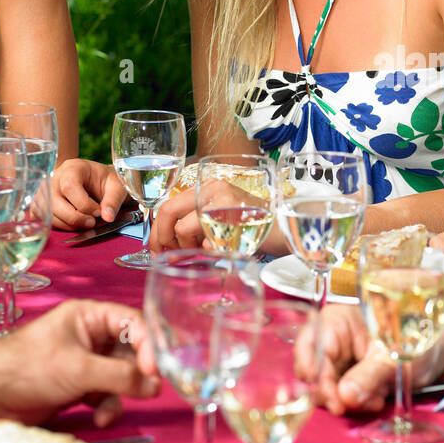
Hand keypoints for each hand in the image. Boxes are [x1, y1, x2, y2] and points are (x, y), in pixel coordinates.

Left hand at [0, 299, 160, 430]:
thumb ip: (120, 376)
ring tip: (109, 411)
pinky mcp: (75, 387)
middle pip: (131, 352)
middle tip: (147, 392)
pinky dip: (105, 407)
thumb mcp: (78, 369)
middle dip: (138, 375)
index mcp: (88, 317)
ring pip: (120, 377)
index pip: (134, 324)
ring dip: (120, 395)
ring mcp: (83, 364)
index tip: (155, 371)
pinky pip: (104, 395)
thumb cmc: (24, 369)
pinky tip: (97, 418)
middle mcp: (89, 337)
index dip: (150, 345)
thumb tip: (155, 385)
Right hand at [51, 158, 128, 229]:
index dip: (83, 203)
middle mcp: (55, 178)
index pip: (69, 186)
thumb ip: (113, 200)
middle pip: (55, 201)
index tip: (98, 211)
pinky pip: (47, 219)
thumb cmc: (105, 181)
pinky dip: (61, 225)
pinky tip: (75, 224)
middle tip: (92, 222)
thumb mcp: (116, 186)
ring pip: (49, 213)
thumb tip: (108, 217)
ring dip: (68, 224)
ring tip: (85, 222)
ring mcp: (47, 191)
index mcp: (72, 168)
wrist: (98, 182)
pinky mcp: (44, 204)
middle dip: (75, 217)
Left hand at [151, 183, 290, 256]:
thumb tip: (166, 236)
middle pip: (168, 212)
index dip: (157, 228)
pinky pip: (203, 243)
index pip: (168, 203)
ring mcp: (221, 205)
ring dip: (184, 248)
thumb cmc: (253, 225)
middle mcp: (213, 191)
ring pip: (182, 229)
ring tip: (201, 252)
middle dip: (160, 238)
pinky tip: (217, 252)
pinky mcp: (230, 222)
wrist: (286, 229)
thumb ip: (196, 218)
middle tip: (164, 255)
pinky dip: (205, 253)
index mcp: (209, 187)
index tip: (157, 246)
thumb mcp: (222, 213)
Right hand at [308, 304, 443, 415]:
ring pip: (324, 386)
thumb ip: (370, 375)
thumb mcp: (395, 356)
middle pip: (312, 369)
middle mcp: (332, 339)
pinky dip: (356, 402)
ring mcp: (339, 359)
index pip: (313, 346)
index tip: (332, 399)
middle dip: (330, 392)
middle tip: (348, 407)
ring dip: (346, 399)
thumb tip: (344, 396)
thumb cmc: (418, 338)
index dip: (317, 373)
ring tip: (376, 398)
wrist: (437, 349)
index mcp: (339, 320)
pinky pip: (340, 395)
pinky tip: (377, 399)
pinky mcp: (347, 377)